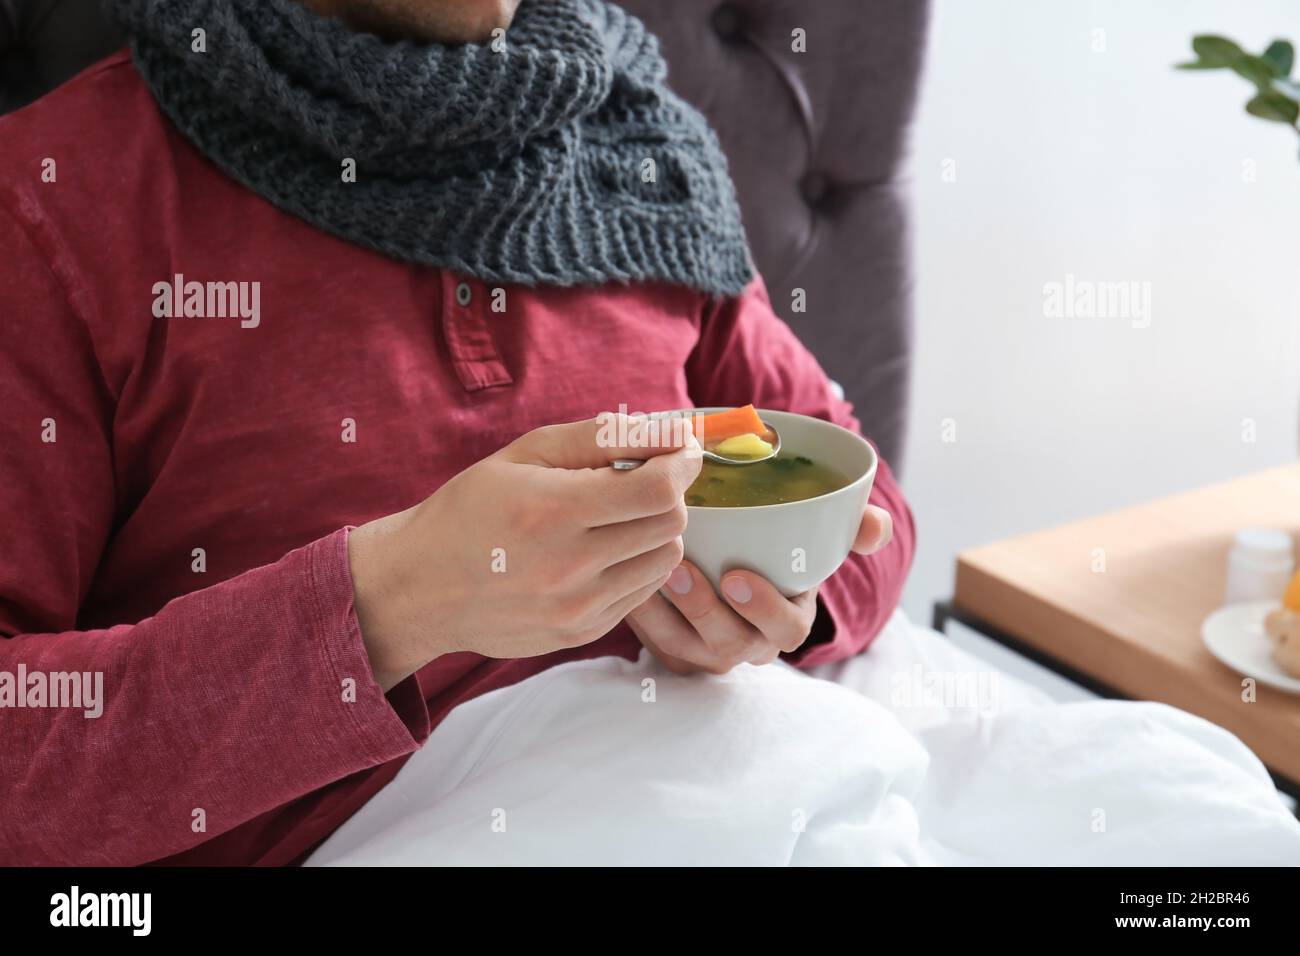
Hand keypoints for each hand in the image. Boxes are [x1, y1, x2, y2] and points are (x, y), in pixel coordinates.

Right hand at [348, 415, 700, 689]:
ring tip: (619, 515)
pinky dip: (638, 563)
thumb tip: (673, 432)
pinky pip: (643, 591)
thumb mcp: (526, 454)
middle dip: (670, 492)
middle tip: (644, 478)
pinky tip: (603, 549)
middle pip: (671, 523)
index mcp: (552, 512)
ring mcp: (577, 608)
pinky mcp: (582, 633)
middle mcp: (569, 567)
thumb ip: (602, 437)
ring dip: (656, 529)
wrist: (420, 587)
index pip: (658, 489)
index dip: (682, 462)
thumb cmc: (472, 508)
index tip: (681, 449)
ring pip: (665, 559)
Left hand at [626, 504, 893, 674]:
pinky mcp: (669, 653)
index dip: (764, 608)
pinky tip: (626, 579)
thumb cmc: (771, 545)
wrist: (723, 555)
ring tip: (650, 570)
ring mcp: (706, 653)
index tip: (737, 575)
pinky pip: (651, 644)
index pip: (788, 628)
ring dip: (667, 611)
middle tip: (682, 566)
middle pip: (731, 642)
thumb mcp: (812, 535)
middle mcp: (748, 644)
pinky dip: (639, 614)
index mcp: (788, 617)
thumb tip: (877, 527)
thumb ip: (851, 527)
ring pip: (685, 647)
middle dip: (705, 608)